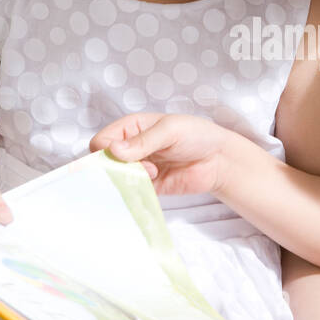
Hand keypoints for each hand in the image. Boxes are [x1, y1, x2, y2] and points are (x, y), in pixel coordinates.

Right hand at [89, 113, 234, 195]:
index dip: (107, 151)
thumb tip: (114, 151)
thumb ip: (143, 141)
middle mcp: (130, 148)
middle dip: (119, 167)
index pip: (101, 141)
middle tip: (145, 167)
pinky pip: (131, 192)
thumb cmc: (197, 135)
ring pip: (116, 179)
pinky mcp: (147, 186)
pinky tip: (155, 183)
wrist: (218, 160)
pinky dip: (136, 191)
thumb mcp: (170, 131)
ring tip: (155, 173)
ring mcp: (138, 168)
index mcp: (131, 128)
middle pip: (104, 162)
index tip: (126, 157)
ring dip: (131, 179)